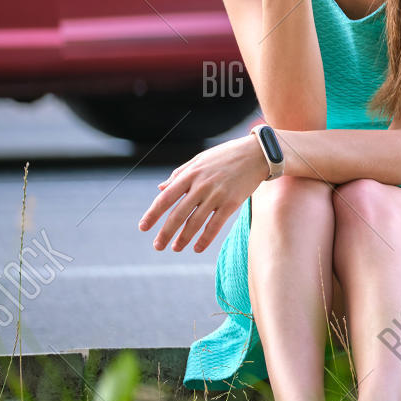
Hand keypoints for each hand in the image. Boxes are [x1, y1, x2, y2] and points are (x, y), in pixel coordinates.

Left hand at [139, 134, 271, 252]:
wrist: (257, 153)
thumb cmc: (226, 155)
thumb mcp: (200, 159)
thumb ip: (179, 174)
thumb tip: (160, 188)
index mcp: (190, 174)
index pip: (165, 198)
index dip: (153, 214)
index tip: (143, 227)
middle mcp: (201, 185)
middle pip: (178, 214)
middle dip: (165, 232)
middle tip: (157, 246)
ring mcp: (217, 194)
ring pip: (195, 222)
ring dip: (183, 238)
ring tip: (176, 248)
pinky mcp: (232, 203)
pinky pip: (215, 225)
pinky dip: (205, 239)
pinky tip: (197, 248)